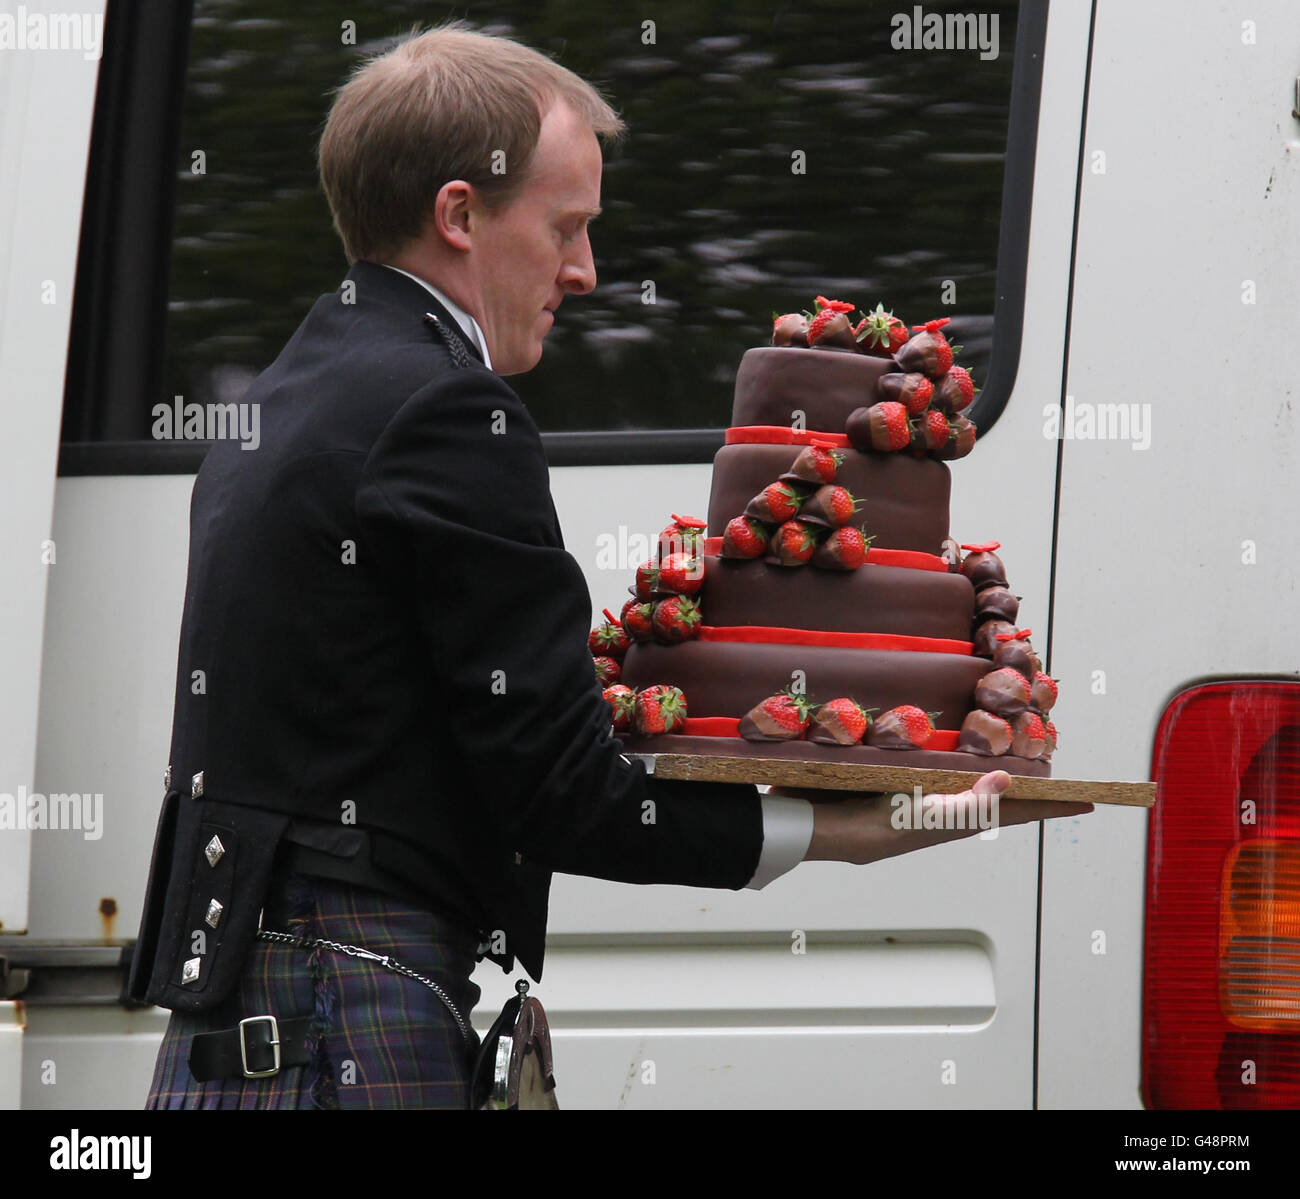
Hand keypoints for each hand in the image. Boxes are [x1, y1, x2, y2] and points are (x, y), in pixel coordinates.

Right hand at [771, 770, 1092, 866]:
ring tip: (1010, 758)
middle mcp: (936, 809)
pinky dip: (945, 760)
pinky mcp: (884, 781)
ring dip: (985, 770)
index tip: (1091, 800)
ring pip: (959, 780)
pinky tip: (943, 747)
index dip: (1050, 805)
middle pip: (991, 796)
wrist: (808, 827)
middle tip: (1051, 771)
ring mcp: (910, 796)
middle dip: (1022, 786)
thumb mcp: (919, 817)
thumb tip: (1008, 782)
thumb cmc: (865, 828)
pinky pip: (926, 768)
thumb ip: (965, 803)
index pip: (1012, 811)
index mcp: (950, 820)